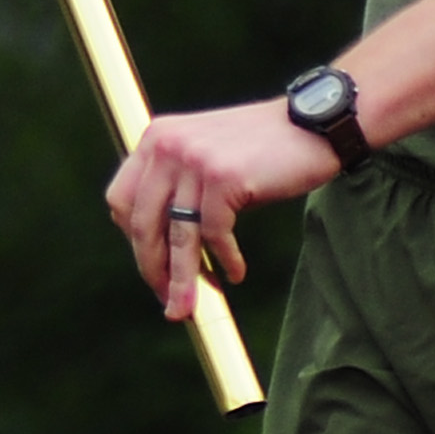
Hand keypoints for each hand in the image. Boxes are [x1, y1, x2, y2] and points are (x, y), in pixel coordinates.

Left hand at [104, 96, 336, 319]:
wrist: (313, 125)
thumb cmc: (262, 150)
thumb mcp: (207, 160)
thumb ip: (179, 191)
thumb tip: (162, 257)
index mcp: (156, 138)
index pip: (121, 200)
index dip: (135, 240)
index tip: (155, 266)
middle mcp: (166, 144)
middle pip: (142, 223)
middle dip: (154, 270)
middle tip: (170, 301)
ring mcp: (193, 159)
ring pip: (178, 236)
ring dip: (184, 280)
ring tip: (190, 308)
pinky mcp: (222, 176)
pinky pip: (215, 234)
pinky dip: (226, 259)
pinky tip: (236, 272)